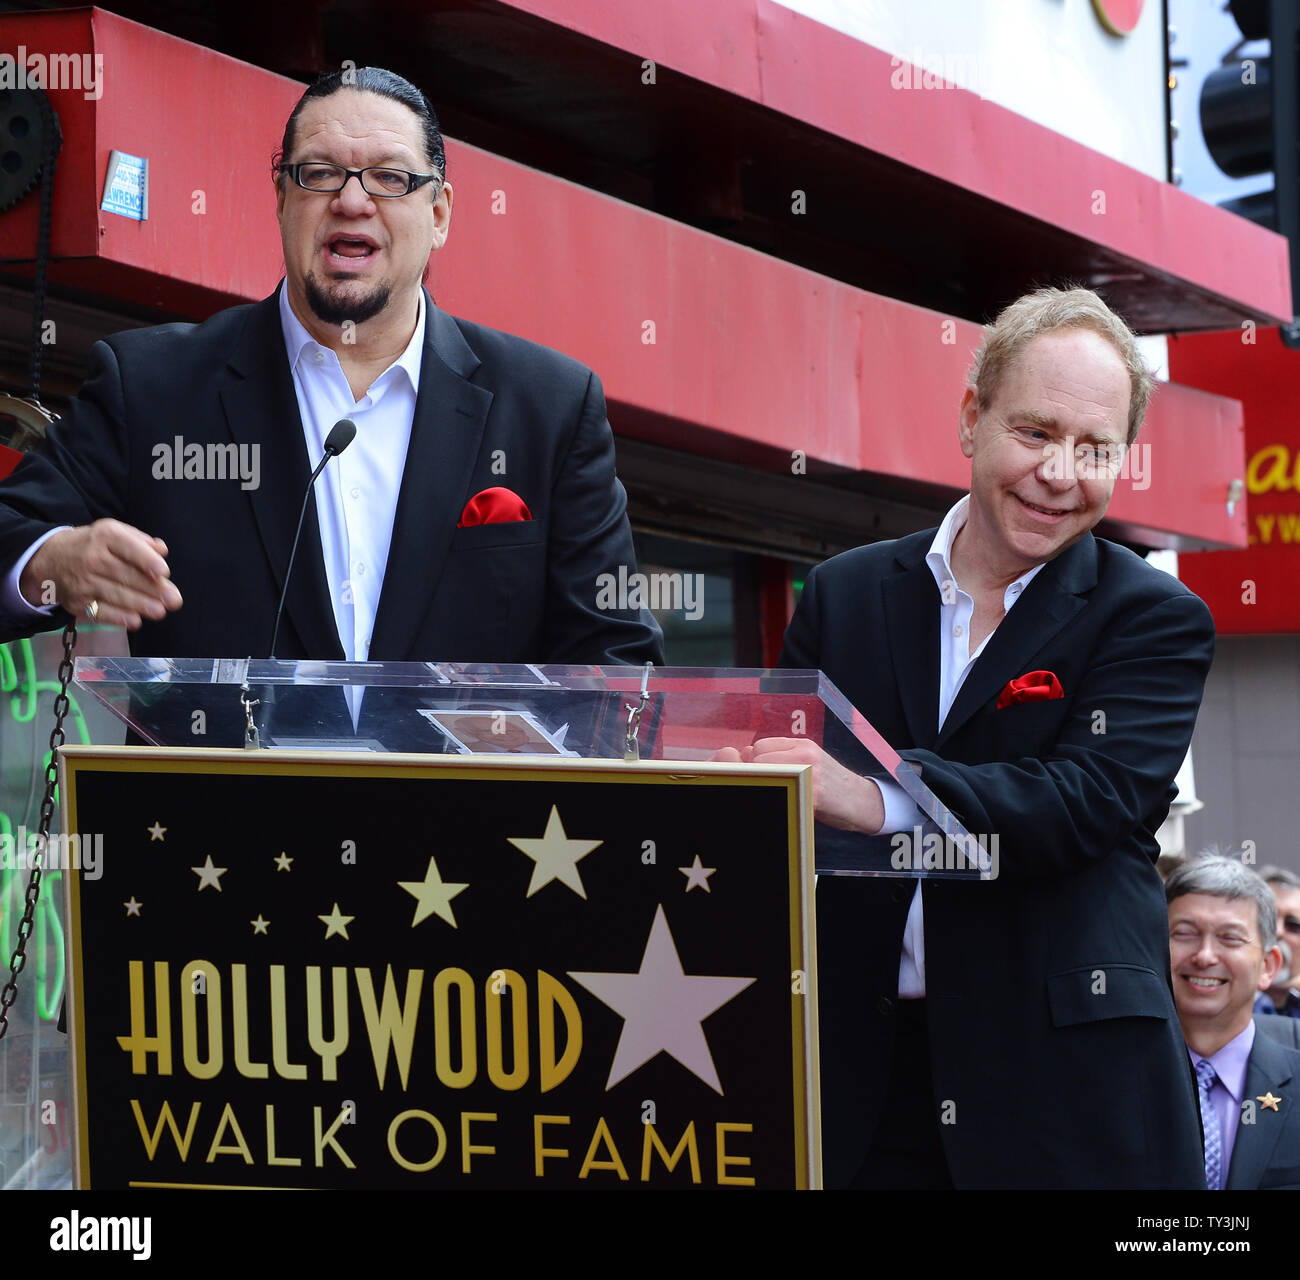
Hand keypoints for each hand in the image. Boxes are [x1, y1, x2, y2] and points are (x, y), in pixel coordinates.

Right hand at [20, 519, 182, 629]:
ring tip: (160, 611)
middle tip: (173, 599)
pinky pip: (100, 611)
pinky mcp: (77, 602)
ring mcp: (83, 581)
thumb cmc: (95, 546)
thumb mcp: (115, 533)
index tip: (163, 572)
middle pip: (125, 574)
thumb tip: (162, 551)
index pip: (128, 547)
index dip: (146, 560)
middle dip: (152, 589)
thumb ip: (141, 541)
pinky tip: (135, 621)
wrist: (51, 559)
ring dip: (140, 604)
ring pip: (115, 594)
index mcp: (105, 536)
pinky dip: (118, 617)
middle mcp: (92, 557)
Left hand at [712, 737, 884, 833]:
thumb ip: (781, 755)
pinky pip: (781, 791)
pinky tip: (786, 801)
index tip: (760, 774)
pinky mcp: (812, 794)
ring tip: (776, 792)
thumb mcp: (808, 761)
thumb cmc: (829, 784)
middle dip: (755, 773)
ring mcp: (808, 773)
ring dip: (765, 783)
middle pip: (758, 758)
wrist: (859, 801)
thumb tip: (746, 753)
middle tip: (766, 785)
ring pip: (765, 772)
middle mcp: (805, 755)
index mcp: (803, 745)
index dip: (754, 761)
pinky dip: (778, 796)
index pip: (760, 746)